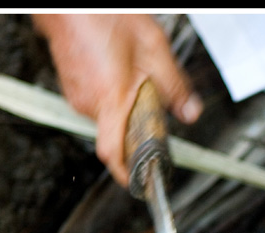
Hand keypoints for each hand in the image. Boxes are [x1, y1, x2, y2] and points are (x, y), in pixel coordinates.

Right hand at [33, 13, 201, 186]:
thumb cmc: (103, 14)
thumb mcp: (154, 48)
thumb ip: (175, 86)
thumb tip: (190, 113)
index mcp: (111, 99)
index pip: (114, 154)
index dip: (128, 174)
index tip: (143, 184)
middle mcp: (90, 102)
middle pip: (121, 134)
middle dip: (141, 125)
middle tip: (155, 104)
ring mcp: (78, 94)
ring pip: (112, 116)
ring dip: (129, 106)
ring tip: (136, 76)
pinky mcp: (74, 86)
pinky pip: (101, 102)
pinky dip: (116, 95)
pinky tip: (121, 70)